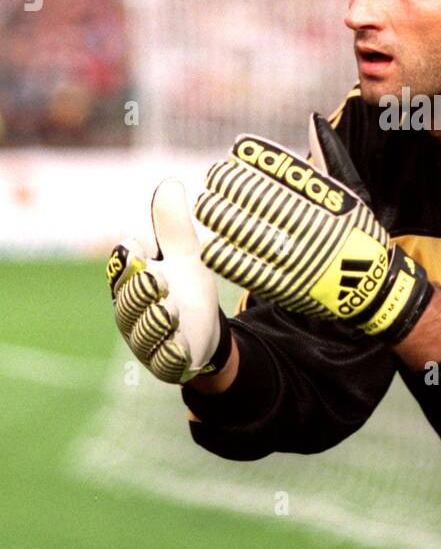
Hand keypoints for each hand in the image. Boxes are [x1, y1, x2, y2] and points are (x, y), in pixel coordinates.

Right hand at [107, 178, 231, 383]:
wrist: (208, 331)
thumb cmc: (186, 288)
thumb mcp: (185, 256)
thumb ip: (173, 226)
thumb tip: (170, 183)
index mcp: (131, 285)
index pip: (123, 273)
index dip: (128, 262)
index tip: (137, 246)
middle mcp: (132, 315)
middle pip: (129, 304)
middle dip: (141, 291)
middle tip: (156, 278)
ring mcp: (147, 342)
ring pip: (145, 334)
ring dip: (156, 322)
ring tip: (170, 311)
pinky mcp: (165, 365)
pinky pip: (164, 363)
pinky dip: (171, 355)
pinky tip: (182, 345)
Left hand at [193, 117, 432, 343]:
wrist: (372, 290)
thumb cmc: (360, 235)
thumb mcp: (352, 193)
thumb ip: (329, 157)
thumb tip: (313, 120)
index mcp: (328, 206)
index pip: (283, 179)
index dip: (255, 166)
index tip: (234, 156)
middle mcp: (311, 231)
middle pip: (262, 205)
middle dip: (233, 189)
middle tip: (214, 178)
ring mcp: (297, 260)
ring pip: (251, 235)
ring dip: (224, 219)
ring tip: (207, 205)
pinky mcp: (286, 288)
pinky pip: (250, 270)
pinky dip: (228, 258)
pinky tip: (211, 245)